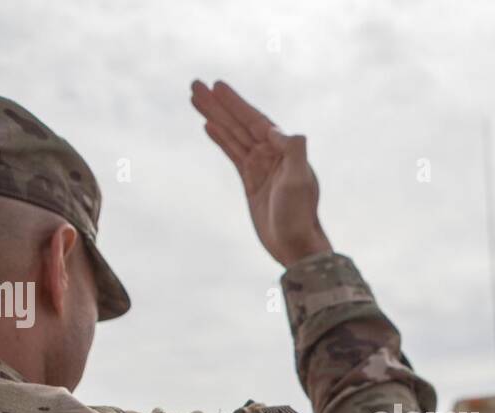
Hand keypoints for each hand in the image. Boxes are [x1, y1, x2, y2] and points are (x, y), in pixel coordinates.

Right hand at [190, 79, 332, 268]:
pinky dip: (221, 138)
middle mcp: (272, 154)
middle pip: (240, 122)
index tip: (216, 86)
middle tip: (195, 84)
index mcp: (283, 150)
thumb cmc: (300, 215)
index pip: (255, 120)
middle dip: (218, 104)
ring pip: (233, 135)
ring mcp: (260, 167)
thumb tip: (281, 131)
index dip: (235, 103)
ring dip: (215, 116)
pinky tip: (208, 126)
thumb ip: (294, 152)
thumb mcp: (299, 181)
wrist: (295, 245)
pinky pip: (233, 153)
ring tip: (195, 98)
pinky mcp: (251, 181)